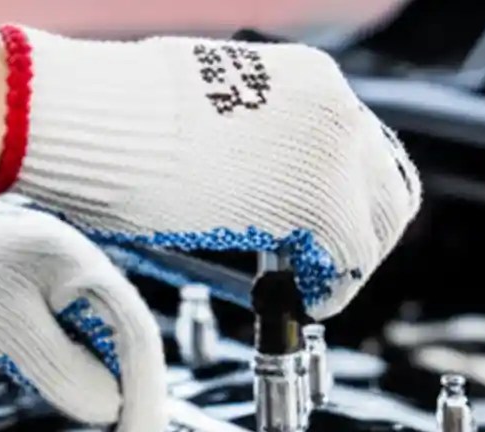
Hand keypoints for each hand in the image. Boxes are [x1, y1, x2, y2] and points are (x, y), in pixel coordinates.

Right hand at [0, 27, 421, 318]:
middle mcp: (334, 109)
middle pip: (390, 189)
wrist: (94, 120)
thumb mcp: (219, 113)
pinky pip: (350, 260)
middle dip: (364, 236)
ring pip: (378, 227)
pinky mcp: (317, 201)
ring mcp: (331, 153)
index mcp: (312, 80)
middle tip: (329, 269)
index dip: (352, 202)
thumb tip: (268, 175)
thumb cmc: (126, 118)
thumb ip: (263, 141)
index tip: (329, 235)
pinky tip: (302, 298)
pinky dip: (331, 288)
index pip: (365, 151)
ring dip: (349, 264)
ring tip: (312, 288)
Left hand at [0, 196, 166, 431]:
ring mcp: (37, 280)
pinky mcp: (10, 299)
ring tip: (97, 421)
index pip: (133, 328)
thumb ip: (63, 373)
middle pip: (116, 335)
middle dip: (125, 387)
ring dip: (91, 382)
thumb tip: (106, 407)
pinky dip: (60, 371)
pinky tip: (57, 392)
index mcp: (71, 257)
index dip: (145, 390)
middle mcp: (62, 264)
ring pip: (85, 341)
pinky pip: (52, 341)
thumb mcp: (3, 333)